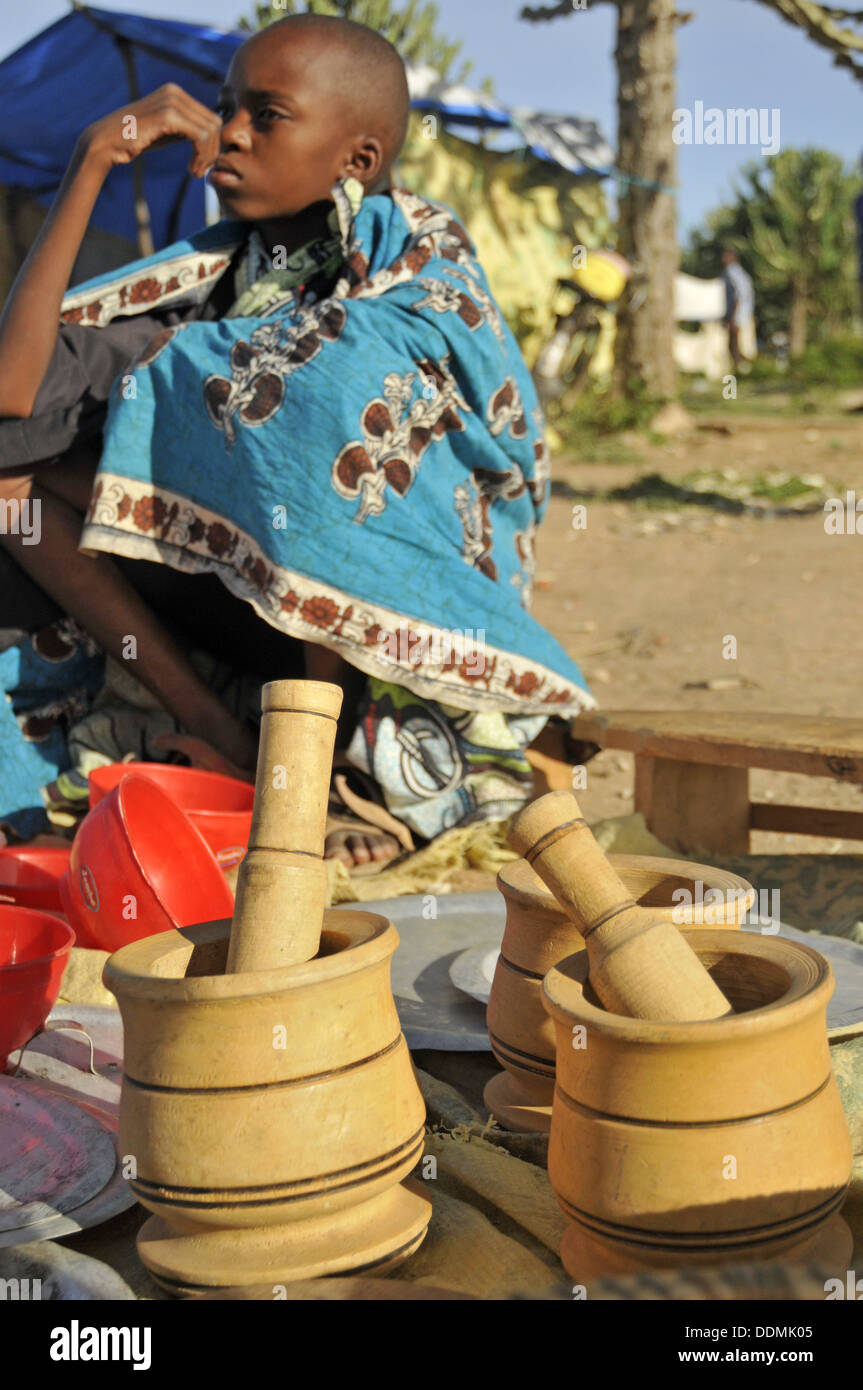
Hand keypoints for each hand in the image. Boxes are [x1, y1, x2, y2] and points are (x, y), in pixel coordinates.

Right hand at [80, 83, 222, 178]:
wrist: (107, 142)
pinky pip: (201, 136)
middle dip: (212, 151)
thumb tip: (212, 134)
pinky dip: (201, 156)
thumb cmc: (135, 140)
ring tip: (195, 172)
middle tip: (199, 172)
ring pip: (210, 131)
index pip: (211, 118)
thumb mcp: (167, 131)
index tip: (200, 164)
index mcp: (175, 93)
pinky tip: (191, 169)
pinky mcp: (168, 115)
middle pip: (215, 123)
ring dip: (207, 157)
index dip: (212, 145)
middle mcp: (175, 92)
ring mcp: (171, 101)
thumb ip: (186, 128)